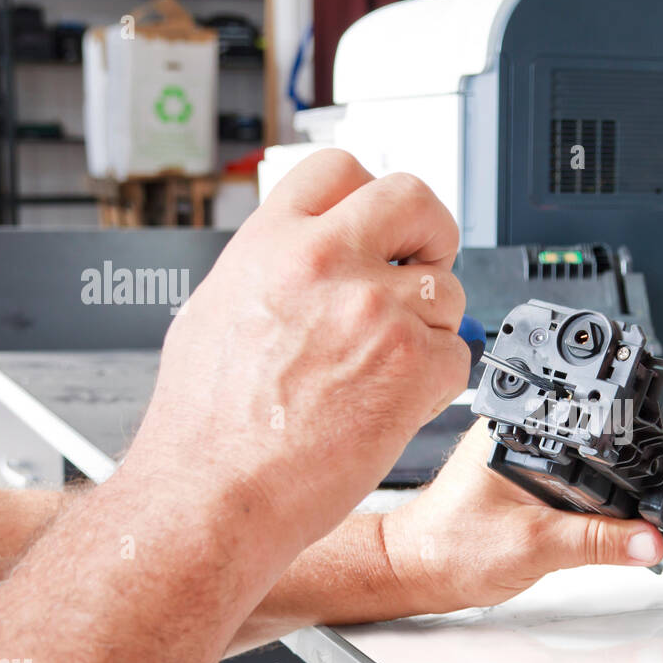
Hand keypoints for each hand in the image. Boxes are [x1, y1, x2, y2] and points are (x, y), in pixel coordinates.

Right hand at [125, 150, 468, 565]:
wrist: (215, 493)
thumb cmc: (206, 425)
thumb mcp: (215, 309)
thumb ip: (273, 267)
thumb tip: (309, 252)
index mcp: (272, 242)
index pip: (342, 169)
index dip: (372, 194)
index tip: (382, 224)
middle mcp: (325, 262)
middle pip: (415, 200)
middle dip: (430, 234)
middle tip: (424, 267)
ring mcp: (374, 309)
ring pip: (447, 290)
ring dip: (431, 326)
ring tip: (385, 369)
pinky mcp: (412, 364)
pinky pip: (457, 354)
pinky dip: (437, 383)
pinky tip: (393, 404)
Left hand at [381, 420, 662, 614]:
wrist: (416, 573)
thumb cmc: (450, 551)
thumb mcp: (533, 547)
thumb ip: (595, 542)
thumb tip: (648, 540)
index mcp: (514, 426)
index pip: (588, 419)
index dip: (629, 441)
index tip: (658, 472)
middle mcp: (517, 430)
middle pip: (593, 439)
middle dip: (621, 471)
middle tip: (636, 509)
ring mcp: (521, 453)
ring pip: (585, 462)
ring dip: (605, 487)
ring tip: (613, 515)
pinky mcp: (523, 476)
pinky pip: (571, 479)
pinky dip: (588, 499)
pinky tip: (588, 519)